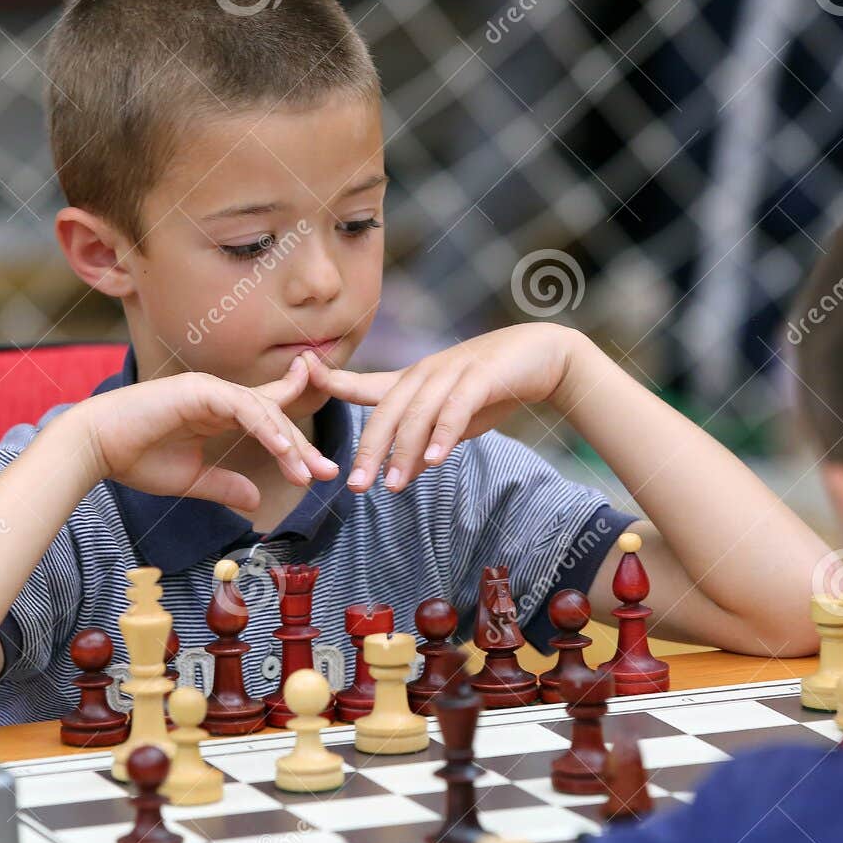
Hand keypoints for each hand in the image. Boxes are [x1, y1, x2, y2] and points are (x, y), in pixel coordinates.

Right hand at [73, 355, 339, 511]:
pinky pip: (243, 406)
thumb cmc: (135, 459)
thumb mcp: (192, 479)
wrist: (95, 448)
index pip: (267, 415)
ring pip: (263, 409)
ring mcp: (210, 389)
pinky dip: (265, 427)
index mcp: (217, 412)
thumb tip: (256, 502)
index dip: (294, 435)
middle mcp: (218, 396)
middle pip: (274, 414)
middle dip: (301, 445)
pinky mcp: (199, 390)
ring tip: (306, 472)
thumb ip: (225, 486)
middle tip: (326, 472)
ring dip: (287, 442)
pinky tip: (282, 450)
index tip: (320, 464)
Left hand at [305, 324, 586, 492]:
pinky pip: (455, 409)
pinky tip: (435, 461)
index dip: (331, 380)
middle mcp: (425, 373)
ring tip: (393, 484)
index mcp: (413, 381)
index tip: (299, 375)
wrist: (543, 357)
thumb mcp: (450, 416)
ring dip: (404, 452)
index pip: (364, 383)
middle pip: (387, 412)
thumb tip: (404, 472)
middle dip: (369, 449)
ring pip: (418, 415)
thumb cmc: (492, 387)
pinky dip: (443, 435)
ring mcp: (452, 373)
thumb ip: (425, 440)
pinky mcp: (481, 377)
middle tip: (356, 486)